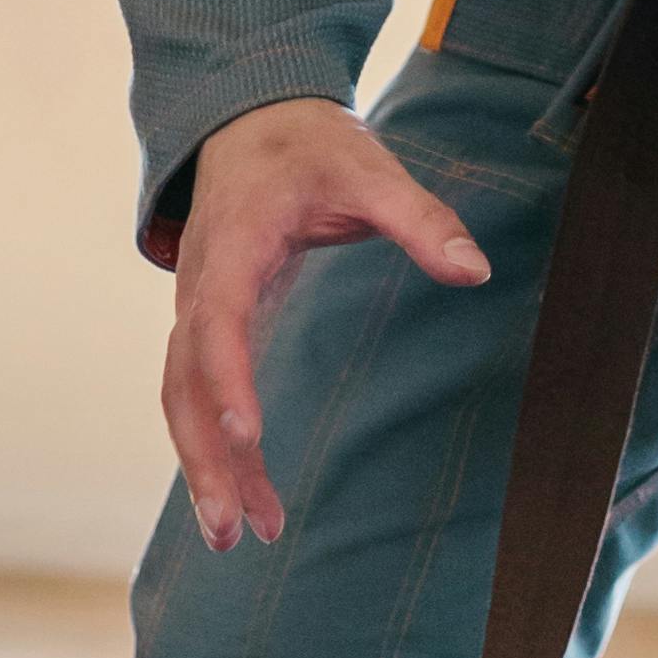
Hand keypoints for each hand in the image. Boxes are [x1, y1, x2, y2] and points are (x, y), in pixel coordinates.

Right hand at [165, 104, 489, 549]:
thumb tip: (475, 269)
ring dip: (206, 467)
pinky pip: (198, 395)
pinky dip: (219, 448)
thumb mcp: (370, 170)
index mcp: (233, 244)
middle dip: (205, 456)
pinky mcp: (208, 327)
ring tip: (237, 536)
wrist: (249, 121)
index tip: (250, 432)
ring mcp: (195, 310)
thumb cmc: (310, 146)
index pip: (218, 318)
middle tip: (231, 526)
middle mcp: (199, 285)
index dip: (228, 375)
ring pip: (181, 399)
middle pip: (183, 381)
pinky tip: (251, 497)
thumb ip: (421, 218)